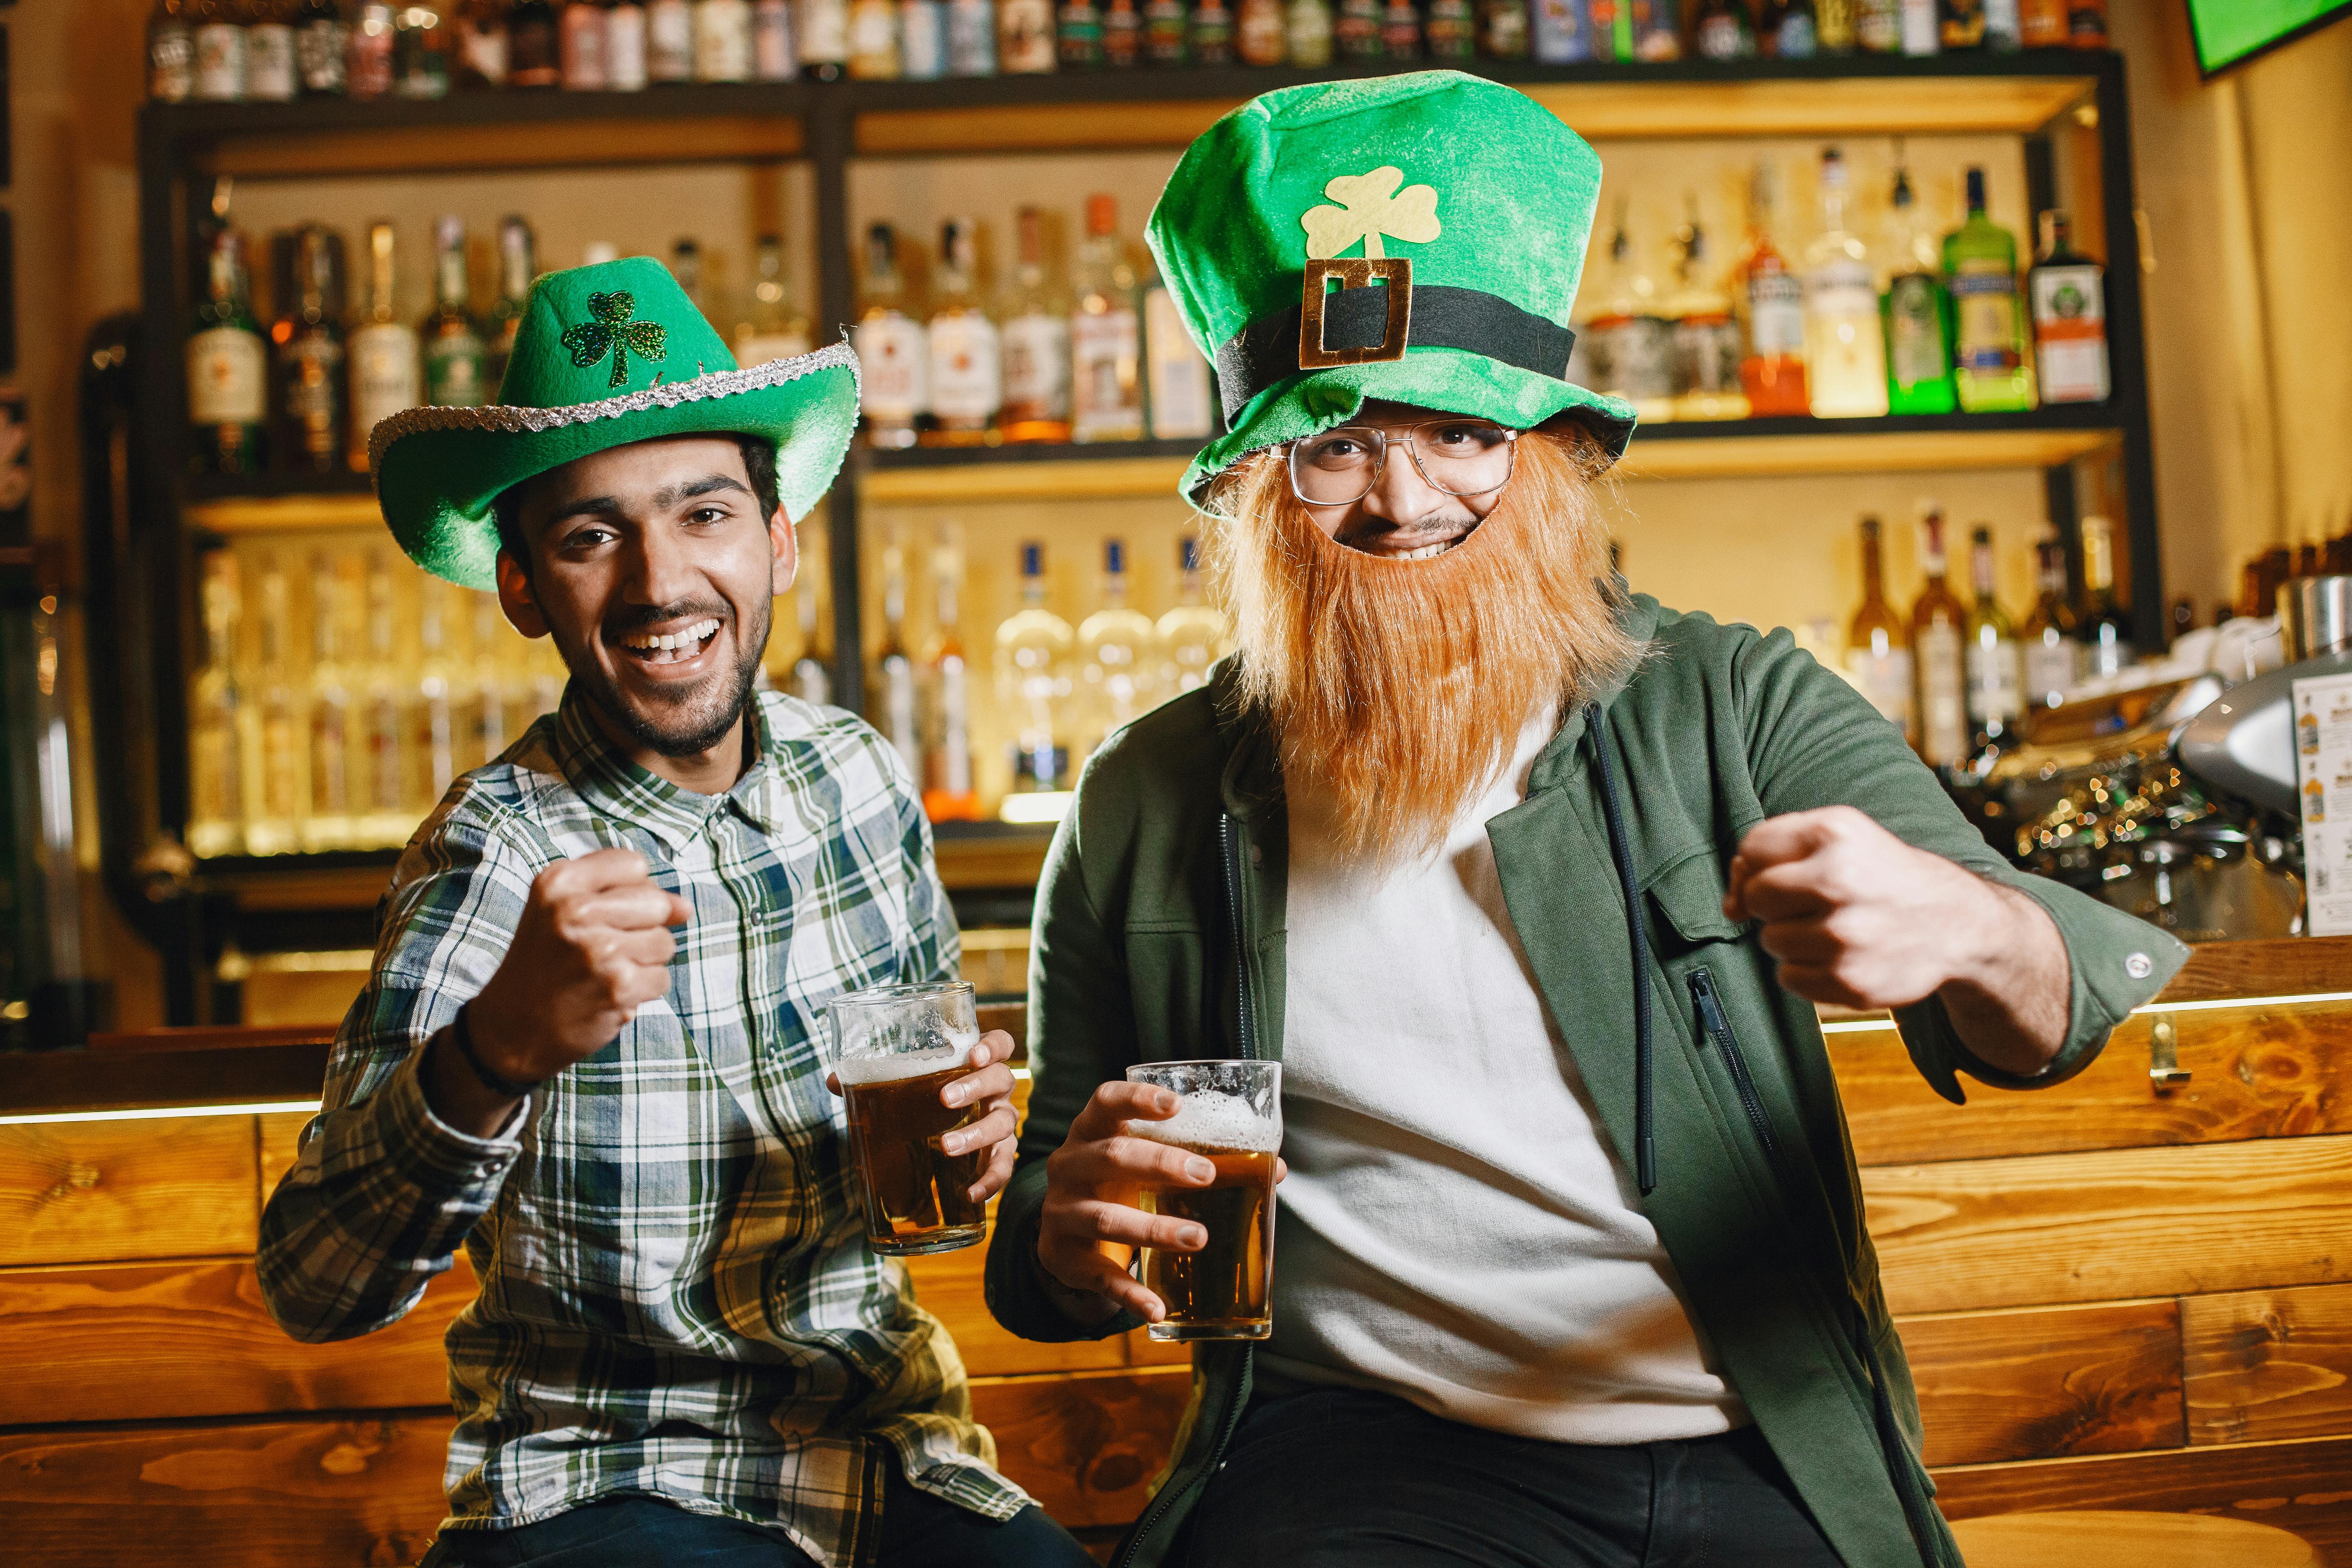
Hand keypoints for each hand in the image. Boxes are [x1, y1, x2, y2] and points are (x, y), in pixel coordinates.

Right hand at [468, 848, 691, 1082]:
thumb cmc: (545, 966)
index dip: (634, 891)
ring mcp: (598, 948)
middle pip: (656, 902)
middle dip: (644, 928)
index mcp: (558, 881)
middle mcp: (575, 909)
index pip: (634, 864)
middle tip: (604, 950)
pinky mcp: (617, 985)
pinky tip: (608, 996)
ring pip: (665, 942)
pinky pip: (661, 978)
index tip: (608, 915)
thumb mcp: (565, 913)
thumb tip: (685, 907)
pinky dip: (642, 992)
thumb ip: (627, 896)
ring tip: (604, 973)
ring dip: (644, 962)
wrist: (510, 1030)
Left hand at [825, 1029, 1024, 1205]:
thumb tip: (834, 1081)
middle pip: (1001, 1080)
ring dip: (977, 1134)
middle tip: (946, 1099)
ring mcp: (1001, 1121)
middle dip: (976, 1087)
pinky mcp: (1000, 1153)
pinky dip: (991, 1179)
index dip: (993, 1047)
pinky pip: (1003, 1166)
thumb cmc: (926, 1101)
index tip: (974, 1055)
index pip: (1001, 1044)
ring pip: (1004, 1122)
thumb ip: (871, 1081)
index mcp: (977, 1065)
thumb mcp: (903, 1088)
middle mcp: (996, 1091)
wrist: (944, 1137)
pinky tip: (971, 1193)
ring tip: (946, 1147)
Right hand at [1036, 1081, 1287, 1324]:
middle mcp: (1070, 1166)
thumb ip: (1201, 1159)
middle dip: (1160, 1163)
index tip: (1176, 1105)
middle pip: (1111, 1157)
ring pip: (1106, 1218)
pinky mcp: (1065, 1258)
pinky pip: (1101, 1277)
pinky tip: (1157, 1308)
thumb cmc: (1118, 1185)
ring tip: (1198, 1237)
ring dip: (1153, 1229)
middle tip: (1206, 1174)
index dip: (1137, 1100)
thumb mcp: (1144, 1164)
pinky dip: (1130, 1294)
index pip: (1107, 1102)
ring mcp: (1063, 1213)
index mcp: (1091, 1132)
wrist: (1064, 1236)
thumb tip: (1276, 1170)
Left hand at [1725, 805, 2021, 1010]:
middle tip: (1814, 902)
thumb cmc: (1882, 875)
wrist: (1955, 924)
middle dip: (1774, 902)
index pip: (1752, 849)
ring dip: (1791, 938)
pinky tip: (1841, 956)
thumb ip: (1772, 853)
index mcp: (1836, 834)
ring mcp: (1845, 936)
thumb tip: (1730, 906)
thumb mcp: (1839, 837)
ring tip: (1835, 927)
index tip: (1786, 871)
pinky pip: (1788, 978)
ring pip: (1770, 940)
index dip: (1760, 864)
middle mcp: (1840, 882)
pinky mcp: (1850, 982)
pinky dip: (1806, 970)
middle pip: (1756, 897)